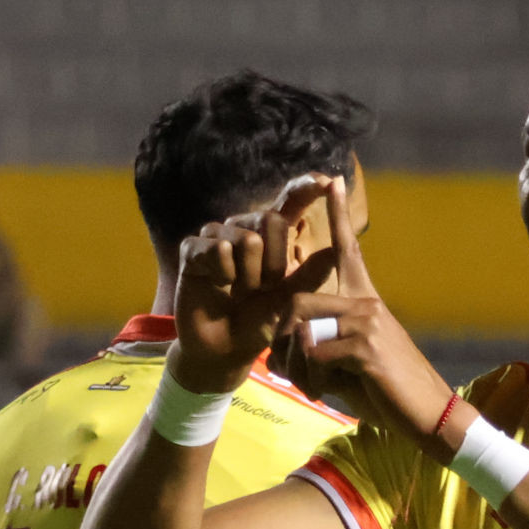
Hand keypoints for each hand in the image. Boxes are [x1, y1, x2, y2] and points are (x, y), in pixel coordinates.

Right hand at [168, 184, 337, 392]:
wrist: (228, 347)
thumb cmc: (262, 320)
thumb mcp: (292, 299)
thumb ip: (311, 275)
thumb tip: (336, 251)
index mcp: (271, 236)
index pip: (289, 202)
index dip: (306, 188)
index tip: (327, 181)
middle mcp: (243, 228)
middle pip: (271, 220)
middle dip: (276, 260)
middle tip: (265, 286)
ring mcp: (216, 236)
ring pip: (246, 238)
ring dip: (250, 274)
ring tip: (242, 290)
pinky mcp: (192, 249)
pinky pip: (217, 248)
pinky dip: (225, 273)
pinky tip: (221, 286)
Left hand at [276, 176, 461, 451]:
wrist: (431, 416)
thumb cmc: (388, 393)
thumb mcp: (347, 367)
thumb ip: (317, 349)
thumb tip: (284, 350)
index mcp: (366, 303)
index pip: (349, 251)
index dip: (337, 216)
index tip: (331, 182)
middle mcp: (367, 304)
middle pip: (297, 304)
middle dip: (283, 343)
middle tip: (296, 374)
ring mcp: (368, 322)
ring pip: (302, 331)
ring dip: (298, 367)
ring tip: (316, 388)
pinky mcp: (366, 346)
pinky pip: (315, 354)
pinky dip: (314, 379)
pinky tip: (332, 392)